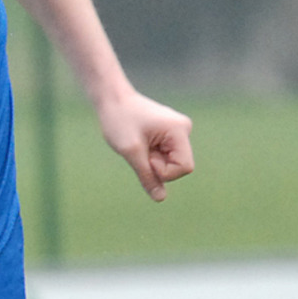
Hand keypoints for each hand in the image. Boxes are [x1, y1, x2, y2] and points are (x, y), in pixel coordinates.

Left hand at [97, 87, 194, 201]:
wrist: (112, 100)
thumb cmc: (119, 121)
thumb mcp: (131, 152)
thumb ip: (147, 176)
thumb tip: (160, 198)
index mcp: (179, 130)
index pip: (185, 167)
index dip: (163, 171)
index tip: (145, 158)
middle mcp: (184, 129)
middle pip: (179, 166)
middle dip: (157, 165)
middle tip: (139, 149)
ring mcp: (178, 130)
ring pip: (171, 161)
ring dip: (152, 160)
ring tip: (139, 143)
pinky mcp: (170, 133)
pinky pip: (165, 154)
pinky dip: (151, 154)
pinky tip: (141, 142)